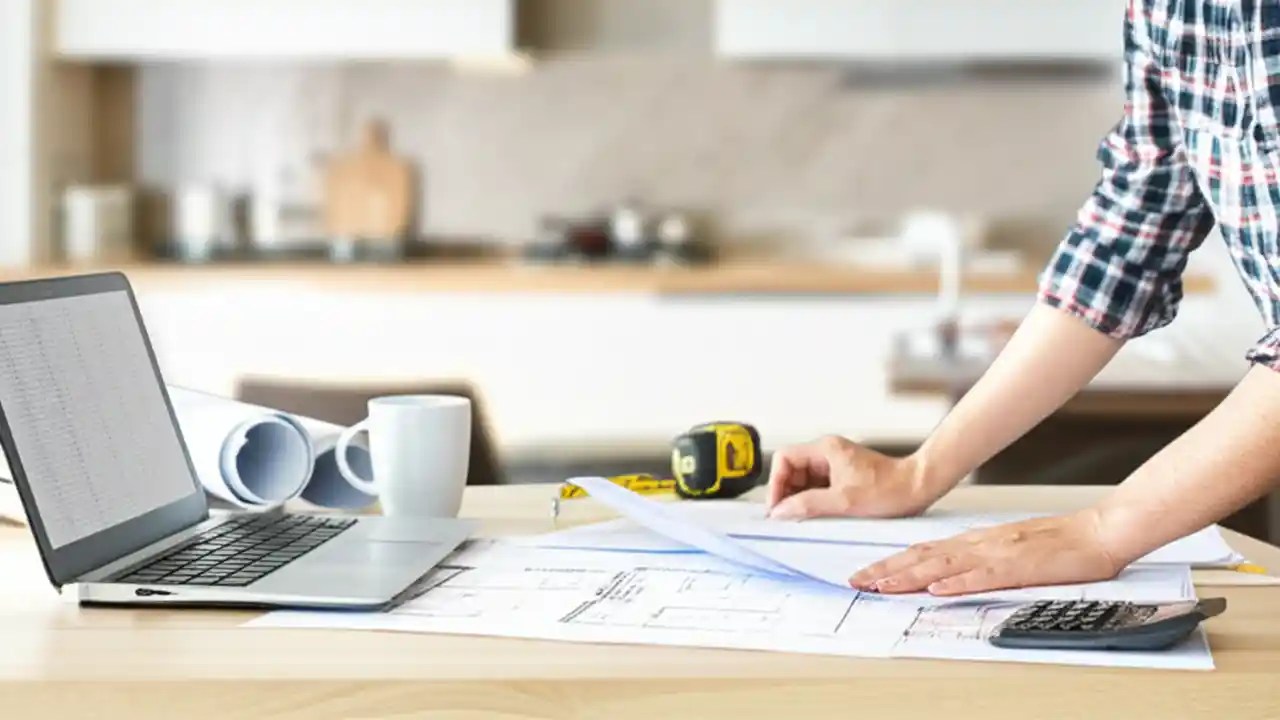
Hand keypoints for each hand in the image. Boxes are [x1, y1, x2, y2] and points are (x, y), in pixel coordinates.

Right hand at [766, 436, 943, 519]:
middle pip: (791, 470)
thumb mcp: (844, 501)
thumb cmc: (888, 489)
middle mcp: (827, 453)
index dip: (776, 483)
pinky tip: (815, 517)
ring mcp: (835, 465)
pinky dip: (812, 502)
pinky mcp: (843, 477)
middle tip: (786, 518)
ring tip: (800, 520)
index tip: (777, 507)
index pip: (785, 459)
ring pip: (803, 481)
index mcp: (825, 449)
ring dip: (799, 499)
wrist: (919, 487)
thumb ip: (807, 505)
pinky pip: (818, 488)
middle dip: (785, 493)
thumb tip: (779, 512)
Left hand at [848, 510, 1124, 595]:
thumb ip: (979, 557)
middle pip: (924, 557)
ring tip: (882, 585)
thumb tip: (948, 571)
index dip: (893, 562)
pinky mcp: (1019, 566)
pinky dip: (957, 584)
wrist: (1098, 532)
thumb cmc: (1058, 543)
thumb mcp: (1010, 547)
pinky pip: (983, 576)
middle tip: (858, 581)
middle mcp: (980, 543)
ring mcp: (998, 554)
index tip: (868, 573)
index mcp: (978, 540)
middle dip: (888, 570)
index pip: (925, 552)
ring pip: (944, 566)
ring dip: (910, 577)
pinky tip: (936, 590)